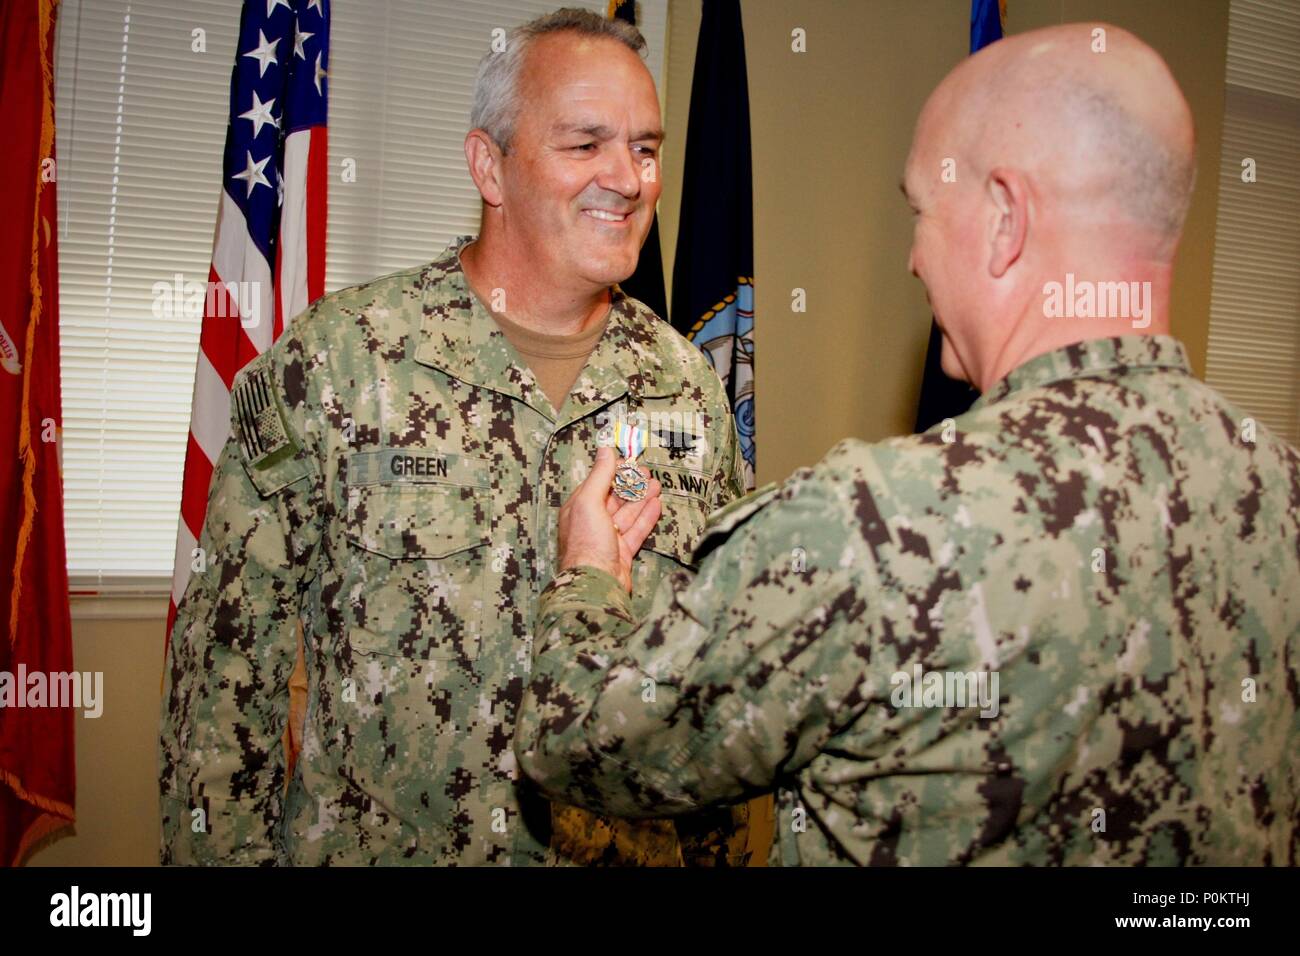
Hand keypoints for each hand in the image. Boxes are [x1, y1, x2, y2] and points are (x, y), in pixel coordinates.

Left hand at [557, 446, 662, 591]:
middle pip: (614, 498)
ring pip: (628, 513)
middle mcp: (592, 522)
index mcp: (578, 509)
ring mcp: (608, 538)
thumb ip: (600, 476)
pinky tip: (657, 505)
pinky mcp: (622, 552)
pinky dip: (646, 517)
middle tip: (647, 473)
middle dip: (631, 484)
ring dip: (642, 498)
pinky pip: (636, 531)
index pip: (597, 484)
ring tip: (657, 485)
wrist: (596, 584)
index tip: (630, 461)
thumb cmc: (587, 543)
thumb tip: (605, 450)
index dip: (614, 472)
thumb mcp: (589, 503)